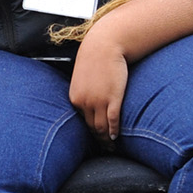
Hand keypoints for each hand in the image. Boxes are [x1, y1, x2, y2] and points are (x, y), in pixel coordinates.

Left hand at [68, 28, 128, 142]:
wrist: (104, 45)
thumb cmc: (95, 59)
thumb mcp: (82, 77)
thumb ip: (83, 91)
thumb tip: (89, 103)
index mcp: (75, 97)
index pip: (83, 120)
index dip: (91, 130)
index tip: (96, 137)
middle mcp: (85, 102)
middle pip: (92, 127)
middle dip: (98, 139)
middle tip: (104, 147)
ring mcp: (99, 101)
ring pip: (102, 127)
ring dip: (106, 139)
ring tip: (111, 145)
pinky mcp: (113, 99)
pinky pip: (113, 121)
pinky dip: (114, 131)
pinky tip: (116, 136)